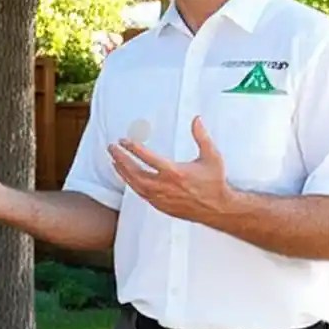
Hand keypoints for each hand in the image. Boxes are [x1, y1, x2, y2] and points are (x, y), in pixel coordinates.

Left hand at [108, 116, 236, 221]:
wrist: (217, 209)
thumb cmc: (214, 182)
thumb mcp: (212, 156)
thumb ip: (202, 137)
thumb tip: (196, 119)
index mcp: (175, 173)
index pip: (147, 158)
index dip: (133, 148)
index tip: (124, 140)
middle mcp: (164, 187)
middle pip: (135, 172)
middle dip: (121, 159)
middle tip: (112, 148)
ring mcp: (161, 198)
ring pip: (135, 184)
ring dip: (122, 171)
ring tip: (114, 160)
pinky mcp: (160, 206)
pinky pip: (140, 194)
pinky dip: (131, 183)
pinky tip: (126, 176)